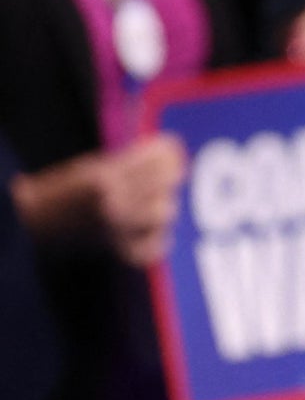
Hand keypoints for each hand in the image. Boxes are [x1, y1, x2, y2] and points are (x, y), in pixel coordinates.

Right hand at [10, 134, 187, 265]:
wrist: (35, 220)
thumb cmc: (67, 188)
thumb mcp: (95, 165)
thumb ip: (132, 160)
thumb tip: (174, 152)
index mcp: (105, 176)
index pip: (157, 159)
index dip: (169, 152)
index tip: (171, 149)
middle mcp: (113, 202)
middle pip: (167, 185)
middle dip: (167, 177)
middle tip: (161, 176)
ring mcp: (117, 228)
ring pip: (165, 213)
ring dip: (162, 205)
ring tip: (151, 202)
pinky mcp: (118, 250)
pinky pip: (155, 246)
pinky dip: (156, 238)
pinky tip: (149, 229)